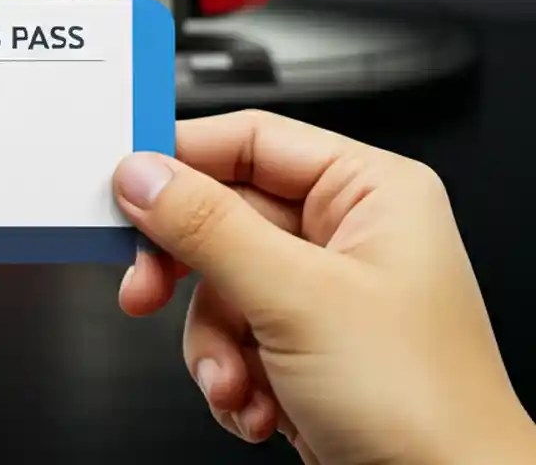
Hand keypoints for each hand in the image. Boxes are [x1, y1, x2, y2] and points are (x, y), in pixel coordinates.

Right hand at [114, 110, 535, 463]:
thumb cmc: (424, 403)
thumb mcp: (296, 299)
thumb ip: (208, 228)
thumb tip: (143, 176)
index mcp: (370, 193)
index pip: (252, 141)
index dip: (182, 159)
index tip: (123, 185)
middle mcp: (347, 236)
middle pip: (222, 218)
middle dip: (186, 274)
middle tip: (143, 288)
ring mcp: (323, 295)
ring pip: (216, 287)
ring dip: (211, 344)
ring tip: (233, 381)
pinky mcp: (302, 346)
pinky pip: (230, 335)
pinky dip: (229, 375)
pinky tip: (255, 405)